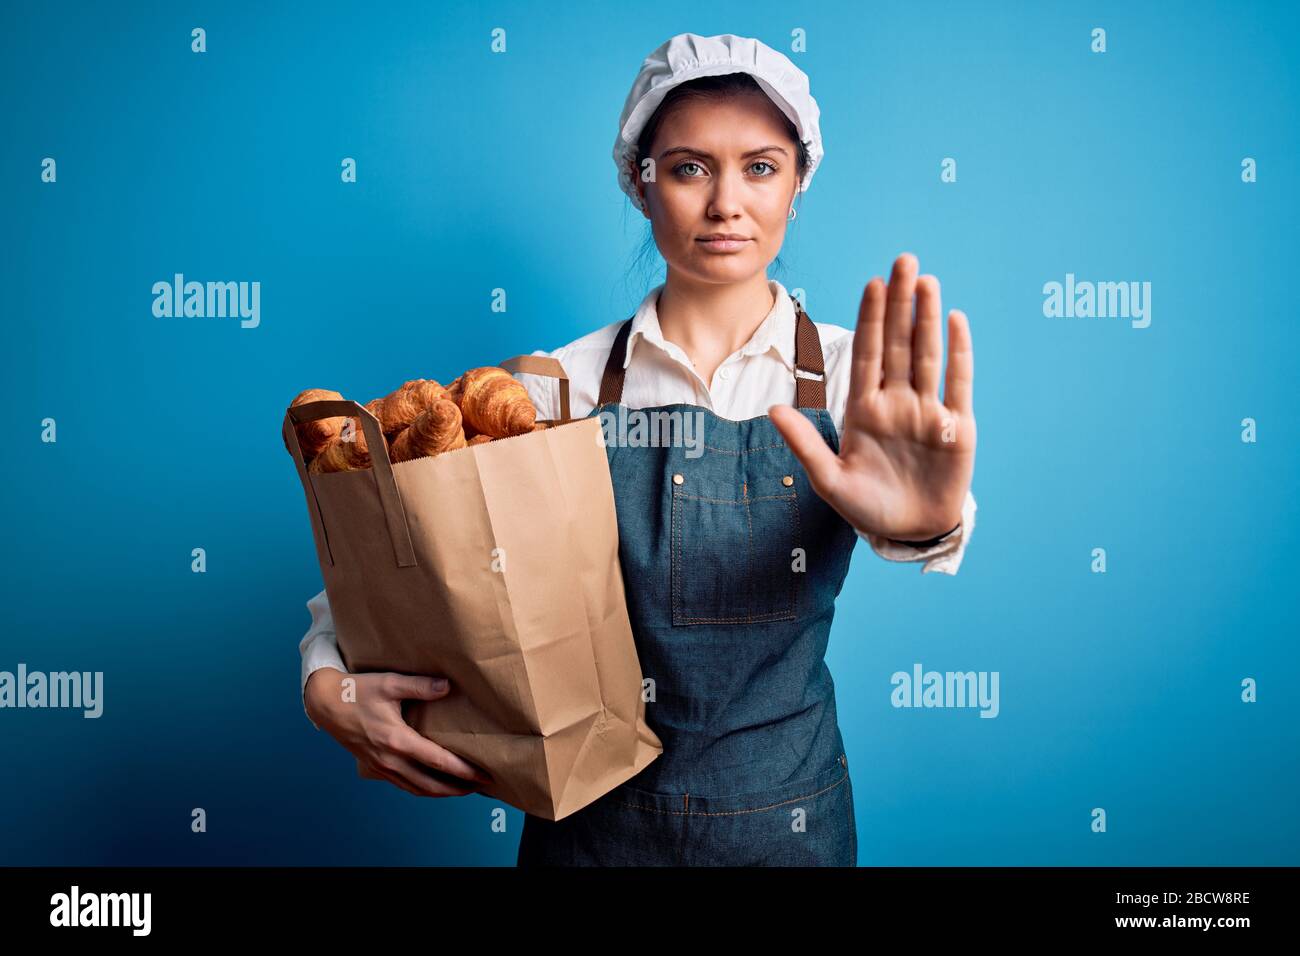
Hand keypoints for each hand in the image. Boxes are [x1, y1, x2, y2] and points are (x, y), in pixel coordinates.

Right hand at [305, 667, 492, 797]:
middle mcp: (389, 759)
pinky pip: (404, 785)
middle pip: (430, 784)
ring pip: (417, 789)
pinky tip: (434, 786)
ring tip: (464, 789)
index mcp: (396, 740)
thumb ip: (419, 686)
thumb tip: (447, 686)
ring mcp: (381, 767)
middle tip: (481, 785)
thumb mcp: (389, 684)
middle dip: (458, 788)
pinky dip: (423, 789)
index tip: (482, 773)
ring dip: (442, 793)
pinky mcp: (376, 767)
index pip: (437, 761)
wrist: (326, 705)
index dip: (462, 770)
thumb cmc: (358, 691)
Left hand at [769, 253, 975, 540]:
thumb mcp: (829, 480)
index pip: (867, 354)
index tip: (871, 283)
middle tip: (902, 260)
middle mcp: (897, 402)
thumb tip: (773, 409)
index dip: (870, 319)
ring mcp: (928, 412)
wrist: (909, 533)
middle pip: (899, 343)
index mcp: (865, 410)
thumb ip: (805, 444)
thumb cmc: (867, 507)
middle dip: (900, 303)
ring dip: (926, 318)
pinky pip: (958, 383)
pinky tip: (955, 320)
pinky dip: (958, 352)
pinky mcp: (957, 427)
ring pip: (927, 355)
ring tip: (925, 280)